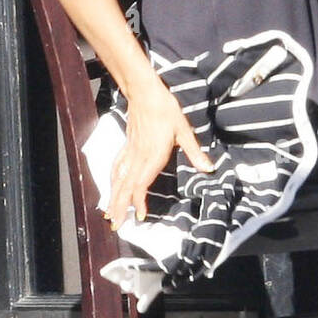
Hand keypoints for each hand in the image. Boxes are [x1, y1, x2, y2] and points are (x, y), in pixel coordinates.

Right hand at [106, 78, 214, 228]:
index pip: (141, 183)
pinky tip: (111, 187)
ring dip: (113, 196)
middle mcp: (139, 156)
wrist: (145, 93)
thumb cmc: (166, 110)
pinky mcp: (127, 145)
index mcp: (153, 155)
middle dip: (119, 206)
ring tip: (108, 213)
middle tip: (115, 224)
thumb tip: (209, 168)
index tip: (140, 215)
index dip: (139, 200)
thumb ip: (194, 152)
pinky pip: (117, 166)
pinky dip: (112, 180)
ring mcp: (130, 151)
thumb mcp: (184, 130)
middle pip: (126, 185)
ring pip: (118, 178)